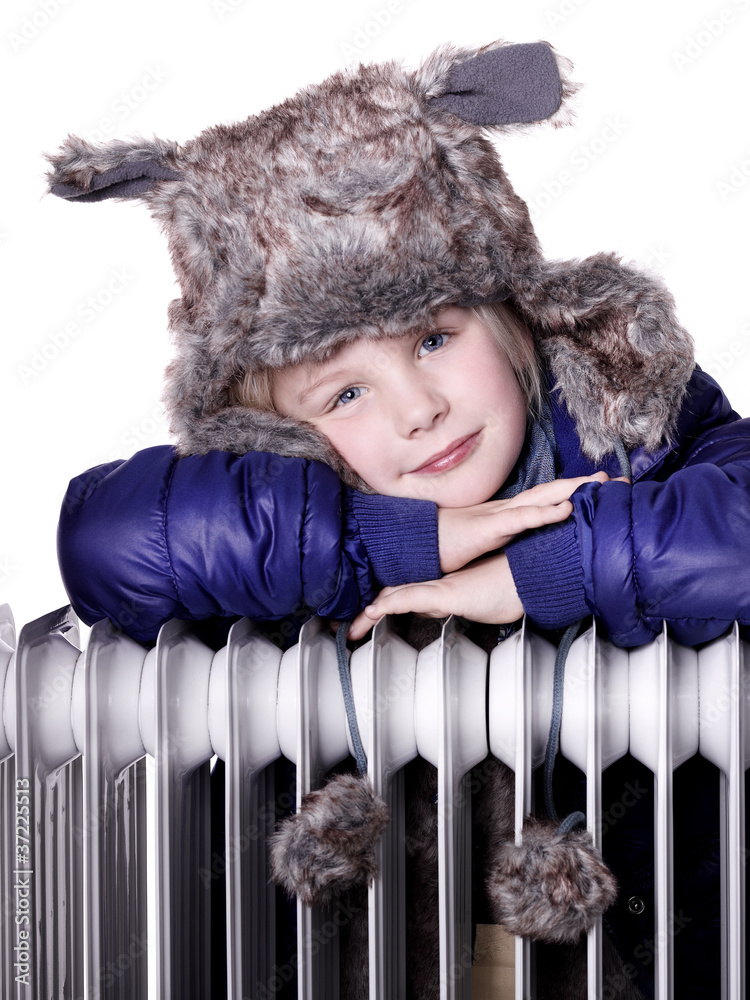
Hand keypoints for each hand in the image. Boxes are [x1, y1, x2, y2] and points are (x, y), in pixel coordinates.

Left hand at [349, 551, 521, 639]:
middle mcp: (435, 584)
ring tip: (350, 629)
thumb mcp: (475, 602)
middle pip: (390, 596)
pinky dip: (392, 604)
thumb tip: (441, 612)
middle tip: (344, 628)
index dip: (379, 606)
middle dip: (365, 614)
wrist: (529, 577)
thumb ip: (455, 605)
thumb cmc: (509, 587)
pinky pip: (413, 597)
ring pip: (394, 598)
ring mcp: (440, 587)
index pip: (400, 595)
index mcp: (439, 586)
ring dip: (369, 615)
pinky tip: (376, 611)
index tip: (362, 619)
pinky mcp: (448, 593)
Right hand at [438, 472, 610, 572]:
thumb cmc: (442, 544)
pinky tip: (565, 509)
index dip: (570, 491)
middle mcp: (505, 510)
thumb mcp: (481, 544)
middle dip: (581, 483)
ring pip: (542, 498)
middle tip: (612, 478)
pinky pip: (522, 518)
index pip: (543, 498)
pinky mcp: (489, 528)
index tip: (596, 489)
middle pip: (550, 491)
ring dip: (571, 489)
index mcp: (505, 514)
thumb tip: (521, 550)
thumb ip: (502, 543)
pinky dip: (545, 512)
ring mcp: (498, 516)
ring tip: (598, 483)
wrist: (415, 544)